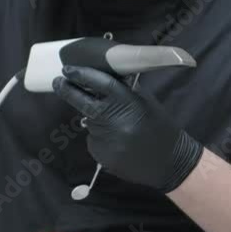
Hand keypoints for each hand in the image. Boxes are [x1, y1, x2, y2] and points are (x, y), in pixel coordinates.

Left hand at [52, 66, 202, 192]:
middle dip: (67, 90)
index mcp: (130, 103)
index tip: (68, 69)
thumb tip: (99, 79)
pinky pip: (93, 140)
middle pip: (83, 102)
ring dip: (95, 120)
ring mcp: (107, 140)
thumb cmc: (160, 128)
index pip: (102, 84)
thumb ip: (124, 92)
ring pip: (89, 123)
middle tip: (58, 82)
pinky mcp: (101, 155)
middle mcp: (115, 121)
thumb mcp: (146, 103)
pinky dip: (100, 138)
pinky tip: (118, 143)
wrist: (172, 162)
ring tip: (118, 127)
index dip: (82, 74)